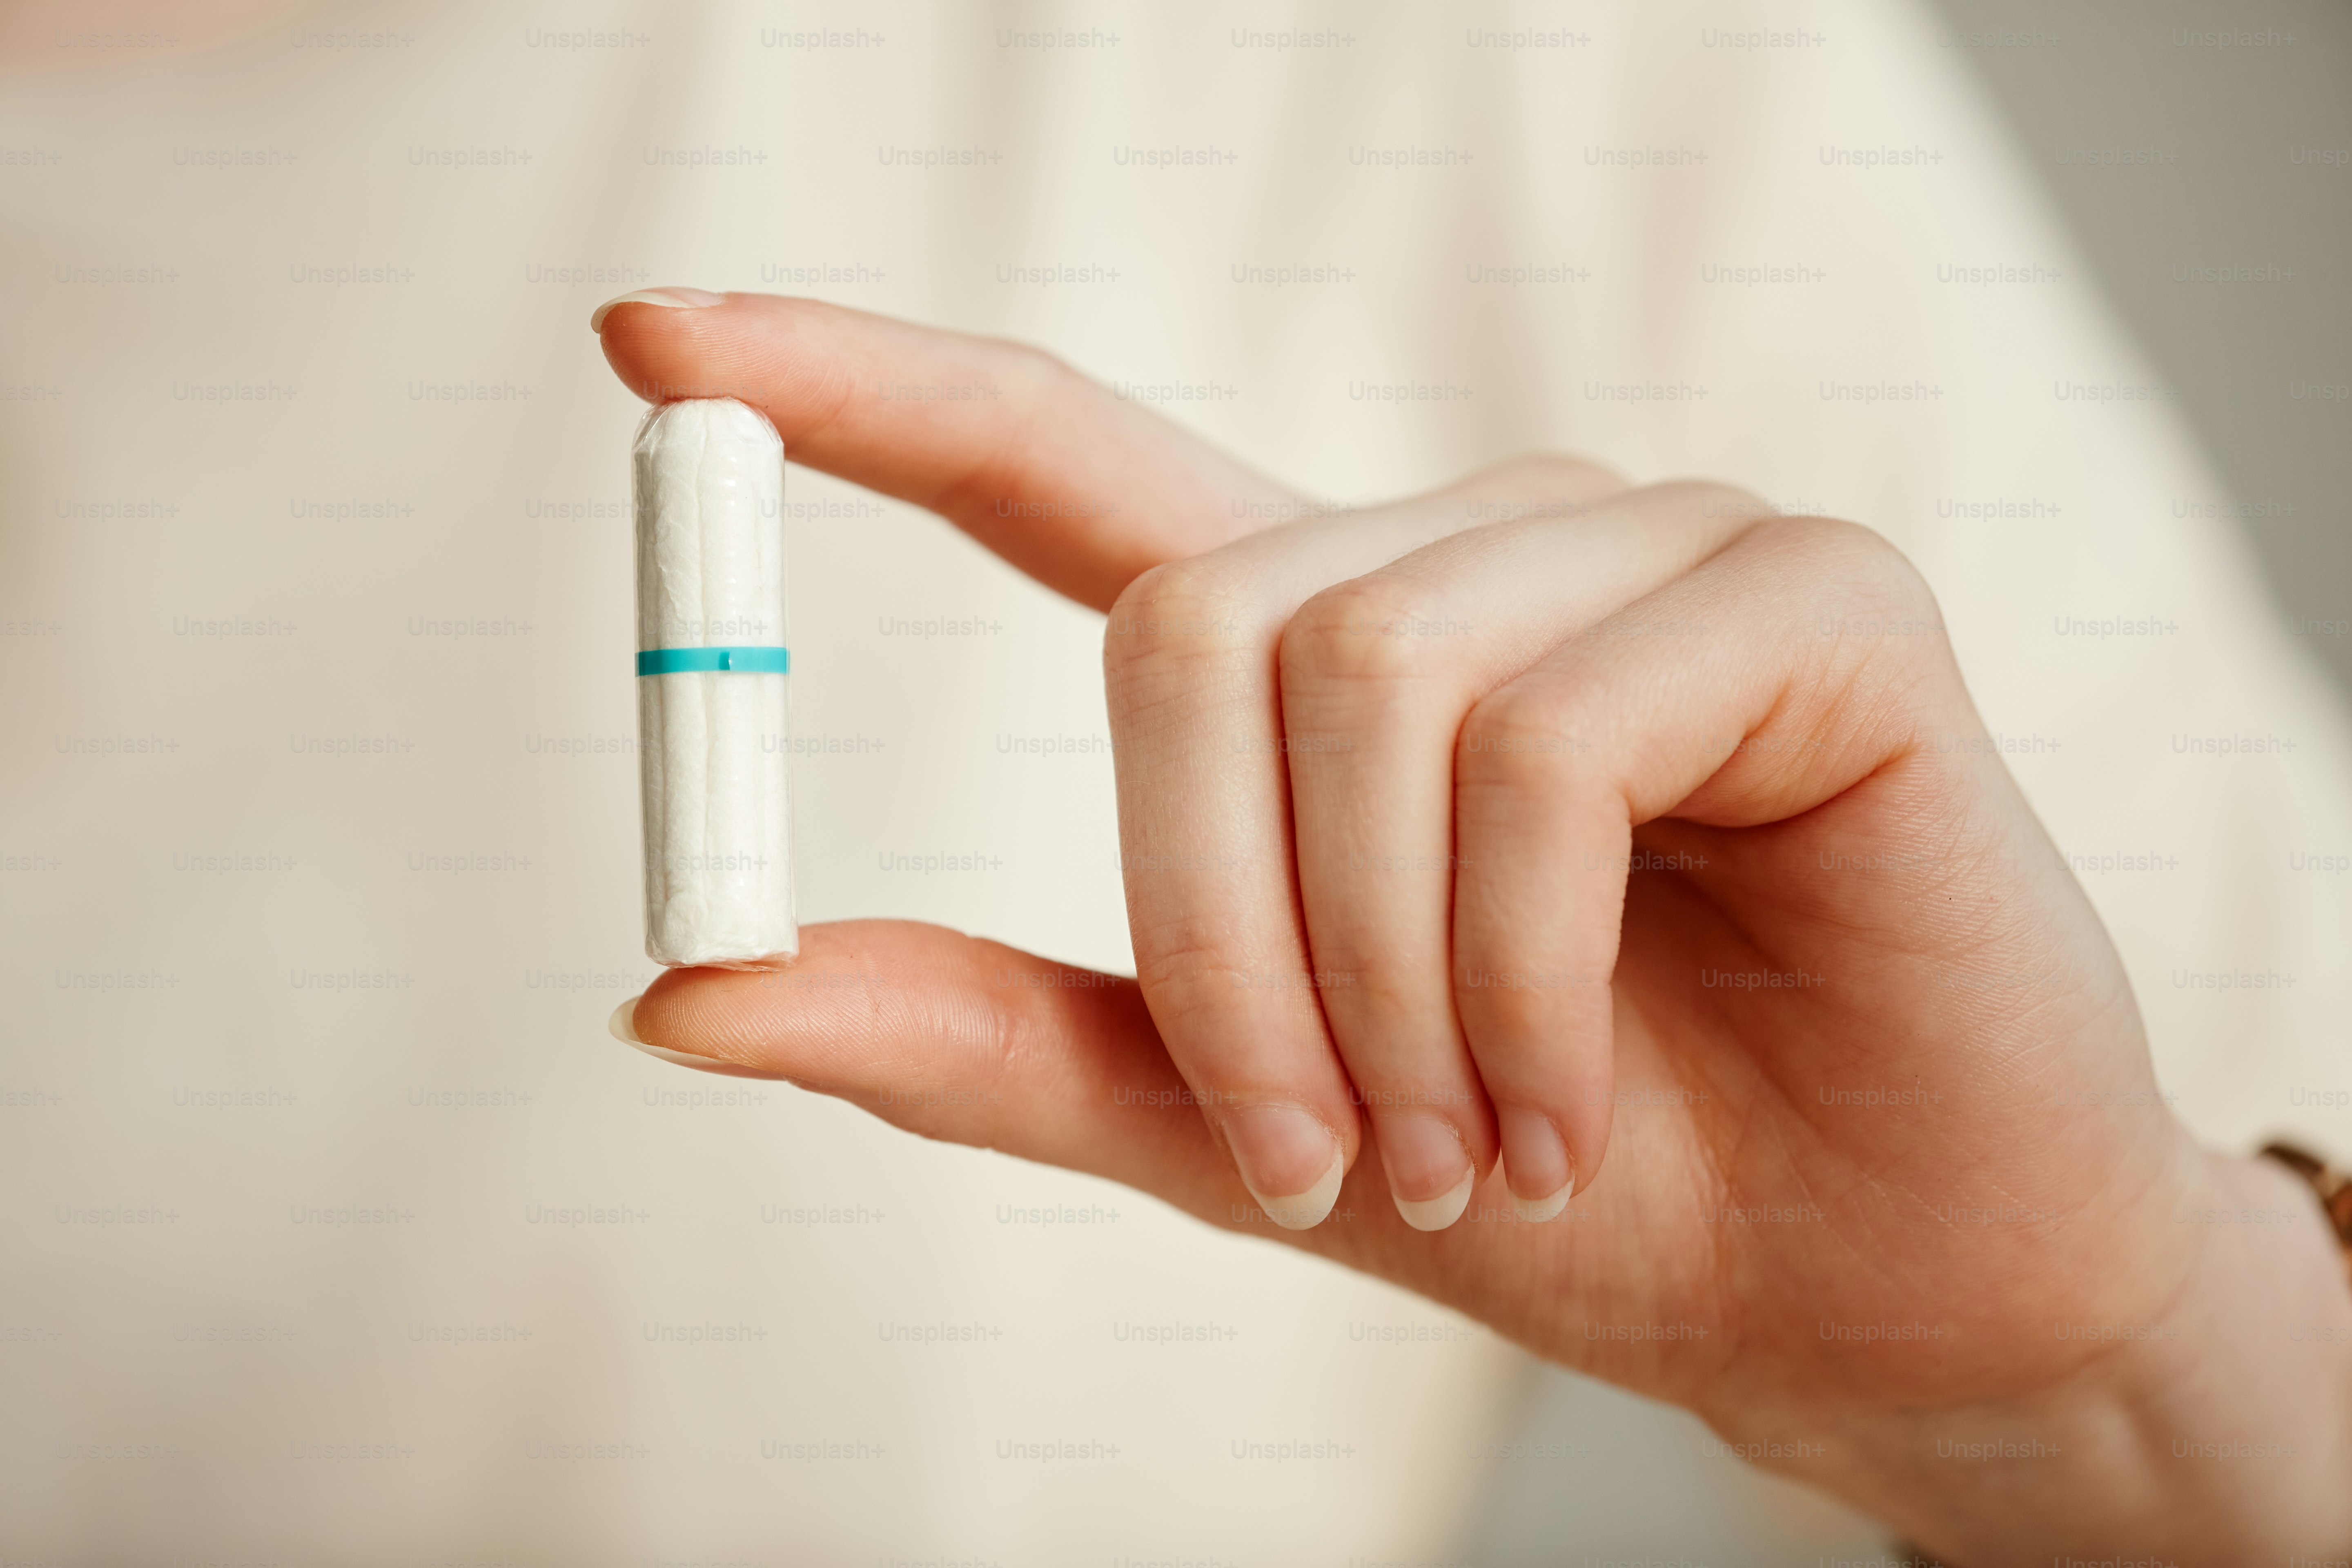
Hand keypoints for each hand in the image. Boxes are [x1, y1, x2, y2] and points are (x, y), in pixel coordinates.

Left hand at [593, 291, 2351, 1561]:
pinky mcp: (1812, 591)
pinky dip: (1525, 972)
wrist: (1851, 1284)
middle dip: (1218, 936)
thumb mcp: (1228, 1120)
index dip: (854, 388)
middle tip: (1318, 1154)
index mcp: (1327, 646)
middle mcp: (1477, 550)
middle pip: (1194, 620)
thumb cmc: (1559, 1187)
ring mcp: (1650, 545)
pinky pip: (1556, 739)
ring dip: (1385, 986)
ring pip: (1372, 679)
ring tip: (1472, 1148)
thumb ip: (985, 1036)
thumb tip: (677, 993)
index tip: (656, 342)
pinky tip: (1573, 1101)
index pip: (1058, 457)